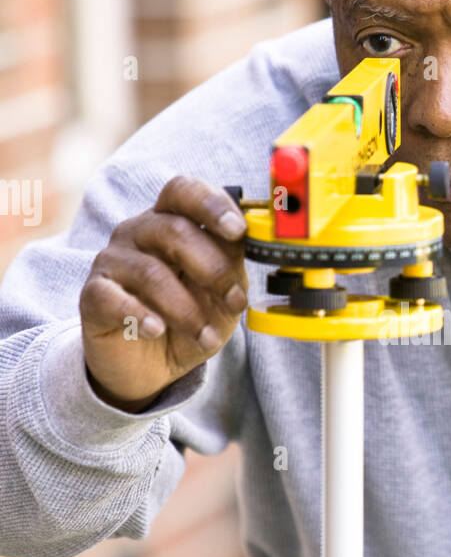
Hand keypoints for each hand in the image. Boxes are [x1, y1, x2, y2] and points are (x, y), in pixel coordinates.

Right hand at [80, 176, 247, 410]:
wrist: (149, 366)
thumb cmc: (187, 319)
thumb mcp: (221, 293)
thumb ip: (232, 264)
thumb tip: (250, 240)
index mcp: (170, 221)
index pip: (183, 191)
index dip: (211, 204)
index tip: (237, 230)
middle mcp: (137, 232)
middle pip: (173, 230)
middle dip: (213, 270)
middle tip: (234, 302)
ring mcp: (112, 262)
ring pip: (151, 272)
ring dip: (187, 310)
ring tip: (207, 337)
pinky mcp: (93, 296)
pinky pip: (113, 298)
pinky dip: (139, 315)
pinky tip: (156, 330)